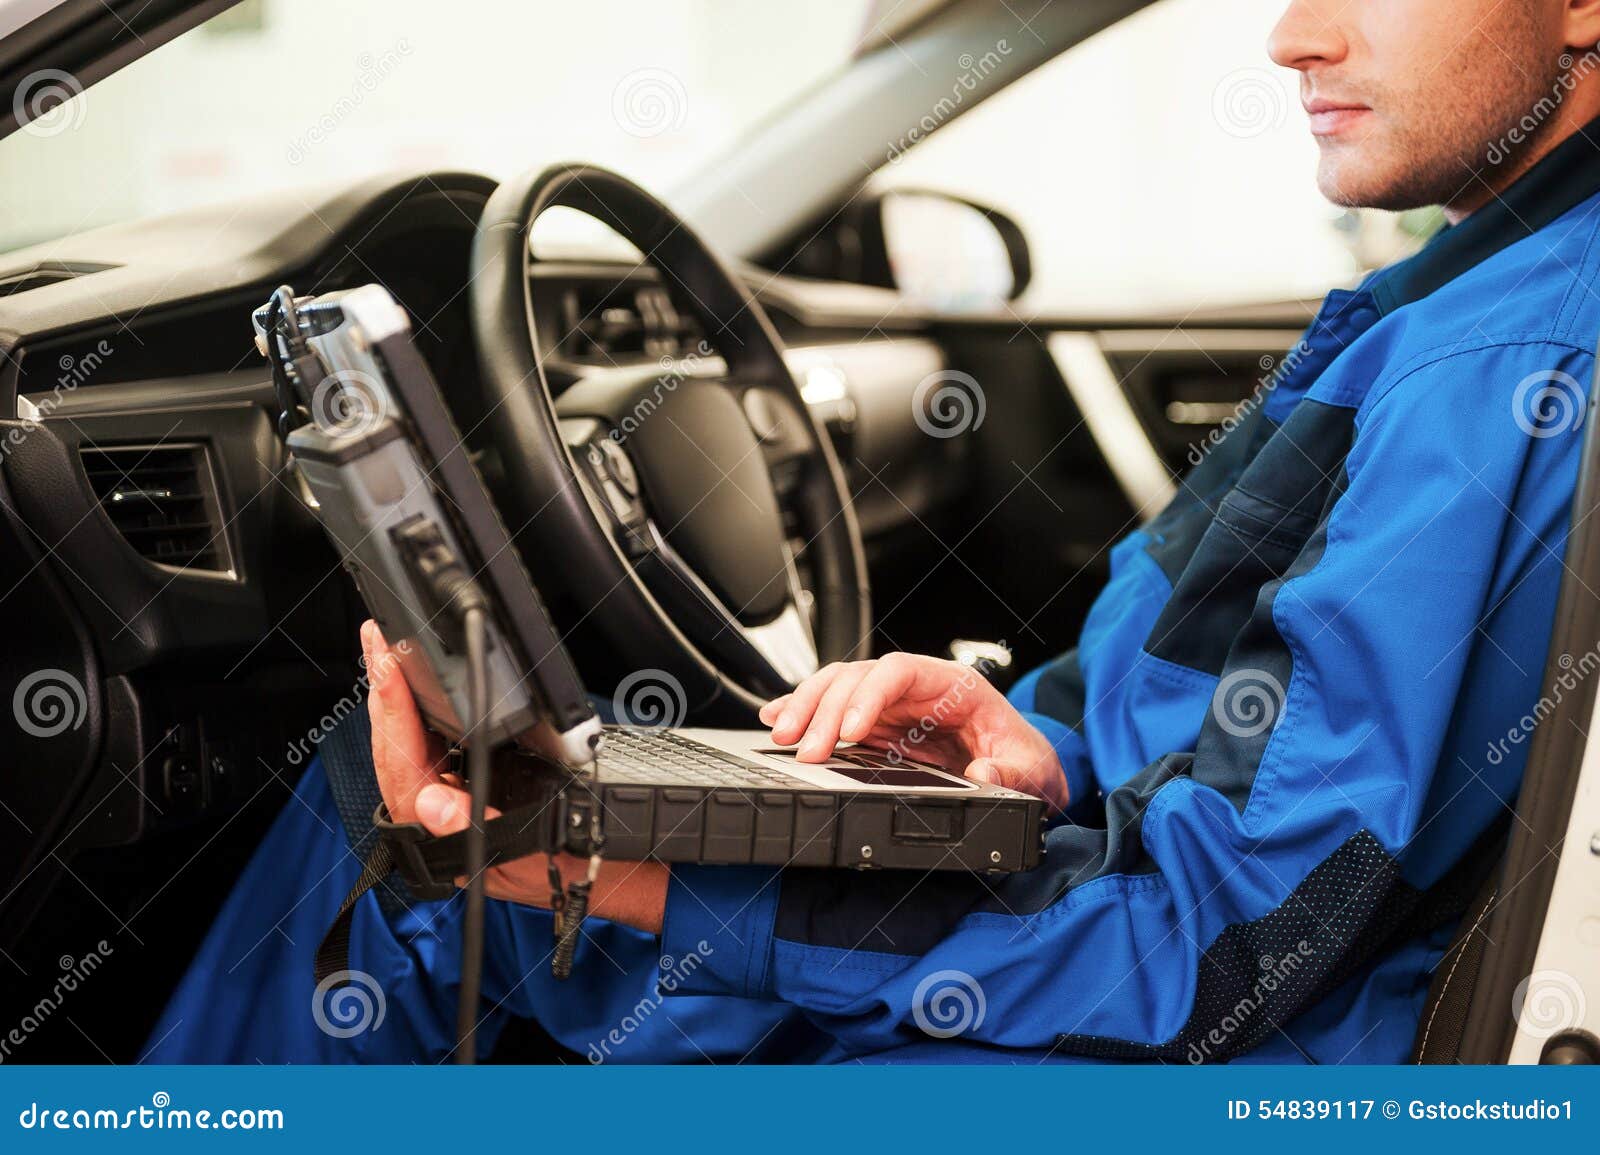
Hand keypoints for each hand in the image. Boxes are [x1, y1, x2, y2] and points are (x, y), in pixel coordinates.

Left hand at [362, 620, 668, 932]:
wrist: (602, 871)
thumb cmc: (568, 863)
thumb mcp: (531, 849)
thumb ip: (477, 830)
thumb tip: (433, 803)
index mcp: (438, 836)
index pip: (401, 766)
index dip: (392, 713)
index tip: (387, 667)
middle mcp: (433, 818)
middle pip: (393, 746)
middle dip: (384, 689)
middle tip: (376, 638)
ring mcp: (445, 800)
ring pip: (406, 743)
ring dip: (396, 694)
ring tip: (385, 648)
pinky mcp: (461, 785)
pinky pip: (427, 744)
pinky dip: (417, 708)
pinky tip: (413, 682)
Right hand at [759, 653, 1070, 812]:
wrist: (1021, 771)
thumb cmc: (1025, 760)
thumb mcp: (1032, 770)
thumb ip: (1012, 773)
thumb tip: (984, 774)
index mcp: (953, 685)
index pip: (901, 671)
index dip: (871, 694)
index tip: (851, 729)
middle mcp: (916, 688)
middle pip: (859, 678)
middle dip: (826, 709)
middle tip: (807, 750)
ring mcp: (893, 705)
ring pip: (838, 688)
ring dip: (806, 708)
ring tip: (782, 734)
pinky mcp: (878, 726)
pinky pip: (834, 710)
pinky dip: (804, 711)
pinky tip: (776, 718)